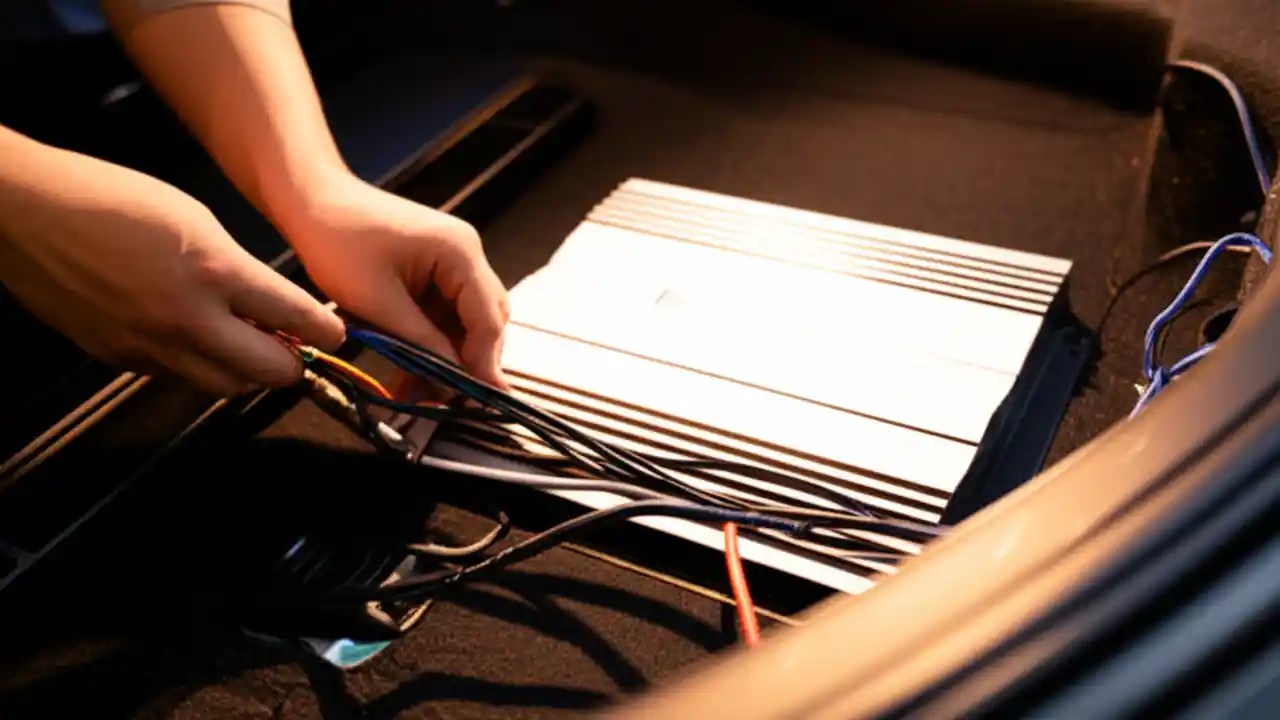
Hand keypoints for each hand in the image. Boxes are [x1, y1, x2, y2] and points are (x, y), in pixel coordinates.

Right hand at [0, 143, 344, 395]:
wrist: (26, 212)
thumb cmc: (109, 199)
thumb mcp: (197, 220)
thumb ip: (241, 271)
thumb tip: (274, 308)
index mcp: (213, 271)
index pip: (295, 320)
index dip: (326, 331)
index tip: (335, 333)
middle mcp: (186, 318)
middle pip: (268, 373)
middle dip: (292, 364)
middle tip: (295, 348)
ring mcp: (149, 345)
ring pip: (224, 386)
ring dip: (245, 371)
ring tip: (246, 344)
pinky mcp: (120, 358)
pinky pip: (177, 377)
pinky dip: (197, 365)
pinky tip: (194, 339)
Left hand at [281, 176, 509, 387]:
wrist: (310, 200)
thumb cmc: (338, 241)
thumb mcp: (377, 302)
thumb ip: (422, 343)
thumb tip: (453, 384)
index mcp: (460, 252)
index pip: (488, 318)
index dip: (483, 363)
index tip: (475, 403)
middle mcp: (467, 255)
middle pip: (485, 322)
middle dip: (466, 364)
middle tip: (444, 404)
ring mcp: (452, 263)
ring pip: (464, 324)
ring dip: (445, 359)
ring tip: (415, 393)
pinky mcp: (433, 273)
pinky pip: (442, 316)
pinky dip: (429, 345)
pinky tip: (407, 371)